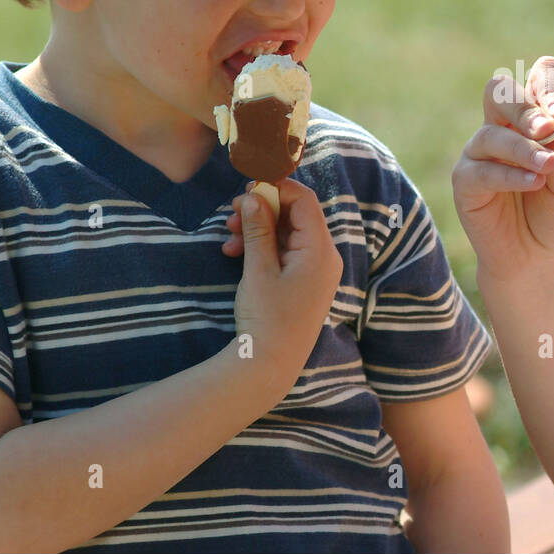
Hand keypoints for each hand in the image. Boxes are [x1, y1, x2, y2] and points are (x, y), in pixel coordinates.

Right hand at [227, 179, 343, 390]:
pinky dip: (263, 247)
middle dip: (263, 210)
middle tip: (232, 212)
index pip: (305, 202)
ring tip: (228, 234)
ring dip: (258, 229)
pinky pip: (286, 252)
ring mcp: (316, 270)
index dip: (277, 188)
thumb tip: (255, 197)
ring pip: (288, 234)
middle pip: (296, 216)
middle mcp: (325, 257)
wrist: (270, 364)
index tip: (248, 188)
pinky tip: (234, 251)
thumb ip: (258, 229)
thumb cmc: (267, 317)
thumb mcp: (258, 270)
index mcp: (321, 250)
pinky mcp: (305, 281)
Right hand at [451, 56, 553, 286]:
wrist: (538, 258)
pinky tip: (533, 183)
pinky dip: (510, 175)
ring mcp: (479, 153)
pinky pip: (482, 171)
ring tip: (549, 167)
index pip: (537, 78)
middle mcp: (501, 127)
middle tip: (551, 126)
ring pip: (492, 135)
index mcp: (532, 117)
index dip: (548, 84)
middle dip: (525, 105)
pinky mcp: (465, 182)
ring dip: (524, 148)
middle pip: (500, 91)